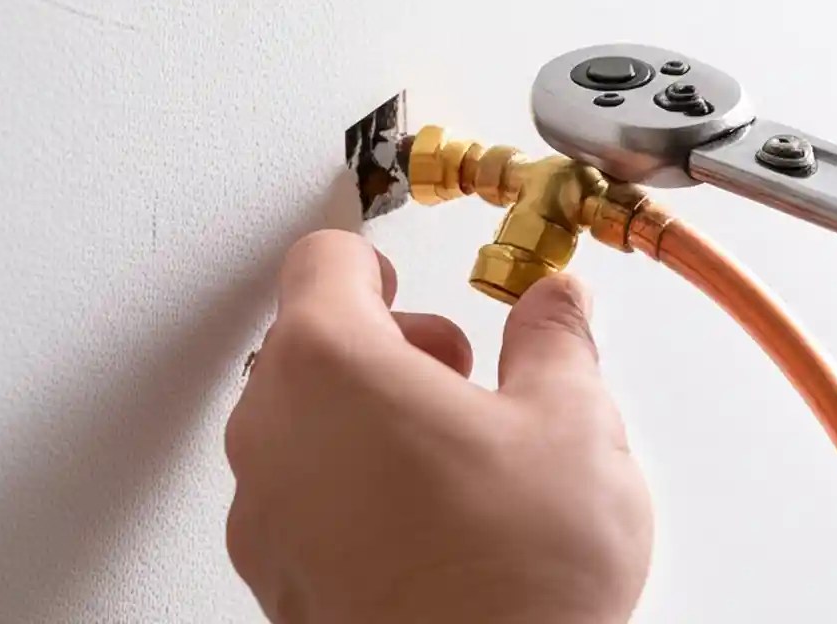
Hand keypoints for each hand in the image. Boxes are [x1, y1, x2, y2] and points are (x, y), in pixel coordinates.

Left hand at [225, 231, 651, 622]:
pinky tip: (430, 522)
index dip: (369, 257)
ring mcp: (263, 515)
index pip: (322, 262)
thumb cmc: (513, 578)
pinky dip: (348, 484)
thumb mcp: (573, 425)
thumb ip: (558, 340)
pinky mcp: (276, 579)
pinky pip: (300, 497)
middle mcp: (273, 434)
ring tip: (455, 455)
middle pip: (308, 342)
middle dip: (385, 344)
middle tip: (457, 375)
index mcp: (333, 366)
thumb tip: (556, 304)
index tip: (399, 275)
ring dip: (366, 413)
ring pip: (300, 422)